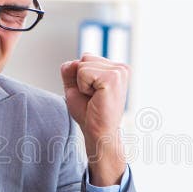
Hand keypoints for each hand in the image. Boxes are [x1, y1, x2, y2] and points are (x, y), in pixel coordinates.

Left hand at [60, 53, 128, 185]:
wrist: (99, 133)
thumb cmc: (89, 114)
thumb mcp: (76, 87)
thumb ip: (71, 71)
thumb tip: (72, 62)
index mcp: (117, 69)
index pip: (87, 57)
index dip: (81, 77)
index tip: (92, 94)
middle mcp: (121, 68)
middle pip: (85, 58)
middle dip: (81, 79)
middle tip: (93, 97)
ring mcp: (119, 72)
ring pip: (83, 64)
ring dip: (82, 84)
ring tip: (95, 98)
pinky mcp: (113, 78)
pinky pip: (83, 72)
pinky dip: (83, 87)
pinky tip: (95, 98)